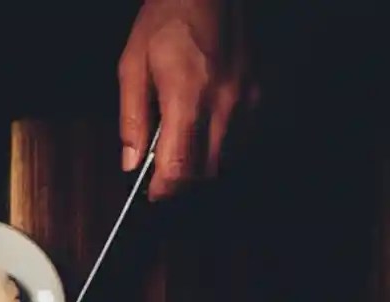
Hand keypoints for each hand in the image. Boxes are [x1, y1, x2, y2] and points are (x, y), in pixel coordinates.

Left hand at [119, 0, 252, 197]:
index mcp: (186, 95)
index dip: (165, 189)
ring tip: (182, 154)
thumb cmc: (167, 19)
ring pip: (229, 159)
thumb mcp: (133, 65)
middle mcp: (222, 102)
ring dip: (204, 167)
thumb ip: (131, 119)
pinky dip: (223, 146)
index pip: (180, 165)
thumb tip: (130, 161)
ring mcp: (246, 98)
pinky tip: (205, 133)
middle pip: (207, 171)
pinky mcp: (258, 92)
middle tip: (163, 177)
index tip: (152, 195)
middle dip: (183, 182)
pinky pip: (243, 137)